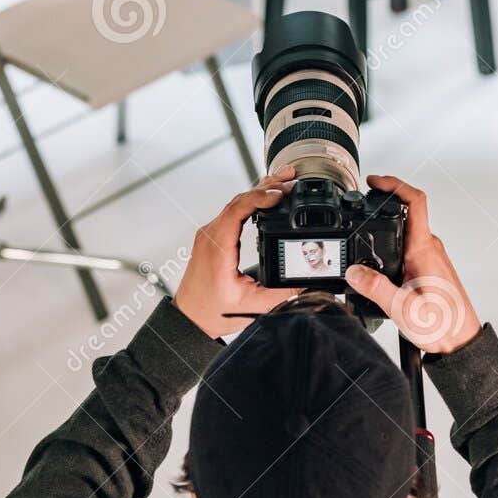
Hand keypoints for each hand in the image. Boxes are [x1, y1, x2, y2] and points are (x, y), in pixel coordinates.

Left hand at [174, 168, 298, 338]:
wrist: (189, 318)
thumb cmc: (210, 312)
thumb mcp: (251, 305)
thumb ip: (281, 295)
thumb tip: (307, 285)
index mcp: (218, 247)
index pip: (238, 209)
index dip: (260, 197)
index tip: (281, 194)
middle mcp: (211, 235)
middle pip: (240, 199)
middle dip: (267, 186)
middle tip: (292, 179)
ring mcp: (211, 234)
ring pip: (236, 202)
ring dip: (260, 190)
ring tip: (285, 182)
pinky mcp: (214, 237)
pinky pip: (233, 211)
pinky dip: (252, 201)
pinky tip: (266, 198)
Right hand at [344, 176, 480, 354]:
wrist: (460, 343)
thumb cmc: (442, 325)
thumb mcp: (402, 309)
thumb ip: (375, 288)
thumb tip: (354, 271)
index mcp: (424, 250)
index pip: (414, 201)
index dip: (394, 185)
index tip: (375, 182)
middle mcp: (430, 249)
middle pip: (406, 214)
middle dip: (382, 207)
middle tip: (361, 209)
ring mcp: (432, 257)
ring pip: (407, 233)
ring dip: (387, 230)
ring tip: (365, 237)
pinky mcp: (430, 268)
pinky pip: (410, 248)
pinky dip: (393, 247)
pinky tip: (380, 263)